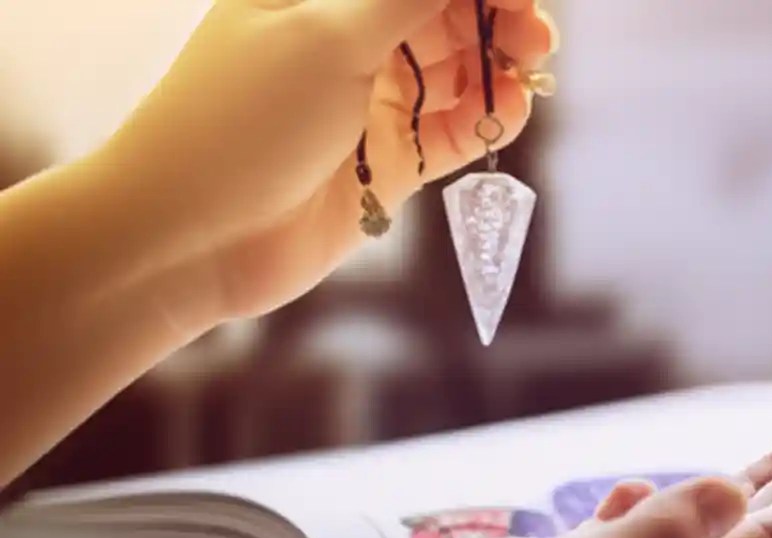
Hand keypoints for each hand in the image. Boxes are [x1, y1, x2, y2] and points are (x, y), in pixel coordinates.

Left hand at [97, 0, 555, 323]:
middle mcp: (348, 41)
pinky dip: (485, 119)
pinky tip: (509, 110)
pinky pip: (451, 133)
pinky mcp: (388, 165)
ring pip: (455, 73)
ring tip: (530, 71)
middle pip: (443, 16)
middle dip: (496, 19)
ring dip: (497, 67)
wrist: (191, 238)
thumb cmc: (243, 119)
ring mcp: (370, 104)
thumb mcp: (329, 35)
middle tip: (537, 39)